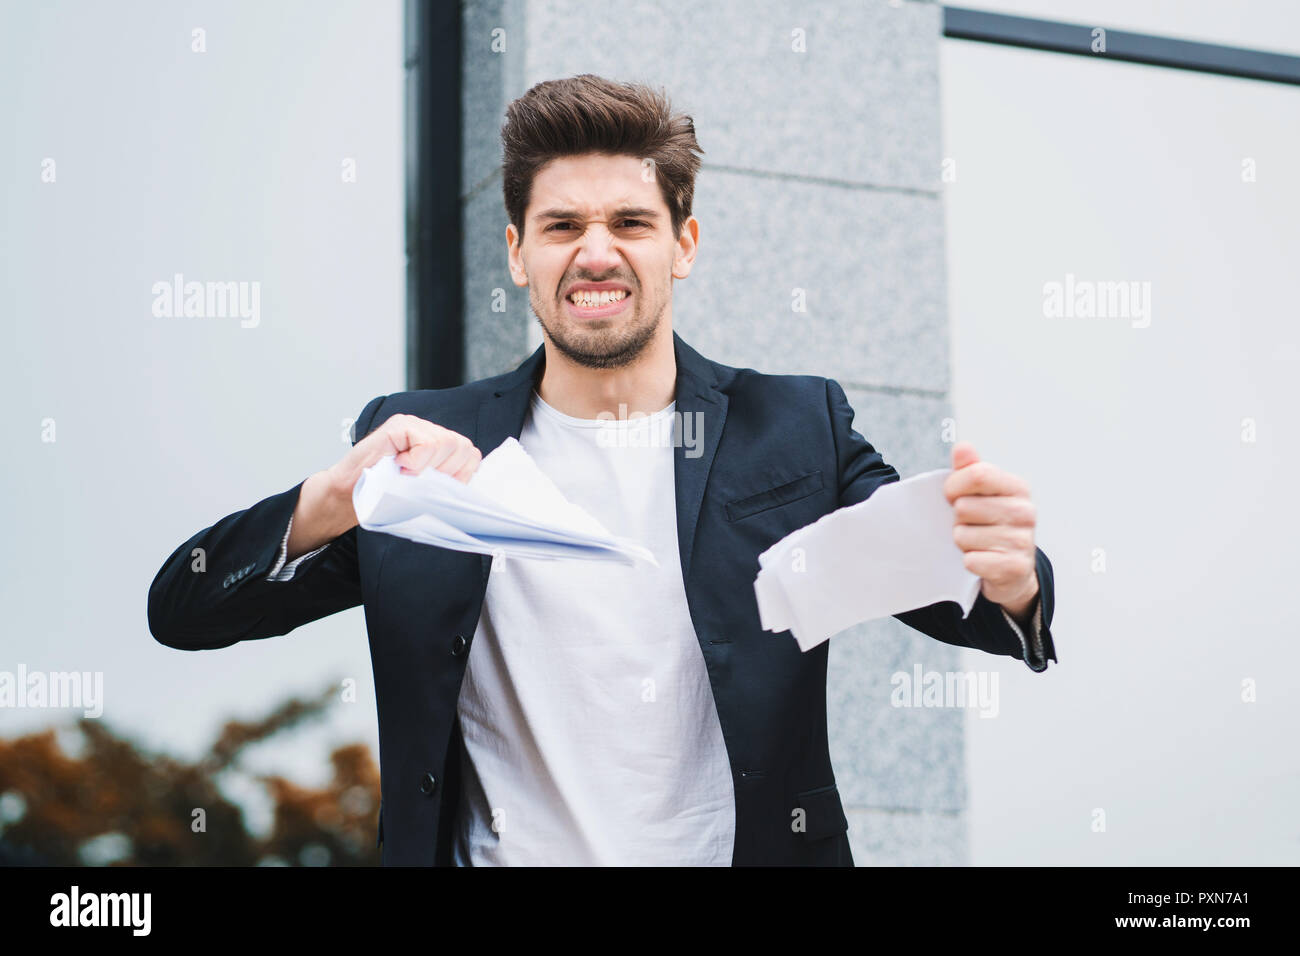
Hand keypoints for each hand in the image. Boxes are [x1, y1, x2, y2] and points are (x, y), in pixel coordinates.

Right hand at [330, 413, 481, 498]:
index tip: (438, 487)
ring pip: (446, 443)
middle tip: (420, 481)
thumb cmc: (384, 494)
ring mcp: (413, 426)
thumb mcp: (423, 491)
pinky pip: (426, 442)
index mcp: (437, 446)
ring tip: (407, 474)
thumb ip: (445, 481)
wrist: (348, 495)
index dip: (460, 474)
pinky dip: (416, 461)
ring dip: (428, 466)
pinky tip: (400, 466)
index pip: (470, 454)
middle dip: (446, 471)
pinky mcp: (398, 426)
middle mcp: (427, 431)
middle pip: (462, 447)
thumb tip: (466, 488)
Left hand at [942, 442, 1038, 617]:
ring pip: (963, 535)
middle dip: (958, 518)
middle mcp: (1024, 512)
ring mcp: (1022, 540)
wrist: (1012, 569)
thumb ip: (969, 470)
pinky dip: (969, 562)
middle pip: (964, 507)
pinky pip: (971, 560)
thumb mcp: (981, 494)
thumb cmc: (992, 526)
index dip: (954, 486)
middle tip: (970, 525)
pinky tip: (982, 559)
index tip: (951, 496)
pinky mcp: (1014, 567)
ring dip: (962, 542)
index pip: (977, 474)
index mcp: (1017, 488)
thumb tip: (962, 447)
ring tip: (977, 542)